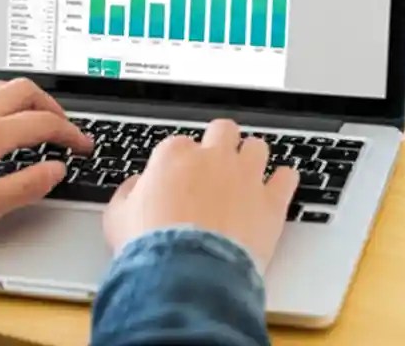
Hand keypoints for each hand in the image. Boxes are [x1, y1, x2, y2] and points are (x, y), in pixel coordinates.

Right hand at [103, 119, 298, 270]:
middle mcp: (213, 158)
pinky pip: (287, 177)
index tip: (179, 176)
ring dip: (252, 158)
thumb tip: (134, 188)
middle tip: (217, 164)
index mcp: (174, 156)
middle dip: (220, 143)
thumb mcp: (117, 219)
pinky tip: (279, 187)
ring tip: (248, 175)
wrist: (185, 274)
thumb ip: (127, 194)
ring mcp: (245, 176)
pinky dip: (284, 181)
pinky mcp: (270, 201)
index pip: (179, 144)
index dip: (180, 161)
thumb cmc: (151, 248)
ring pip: (257, 147)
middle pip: (222, 130)